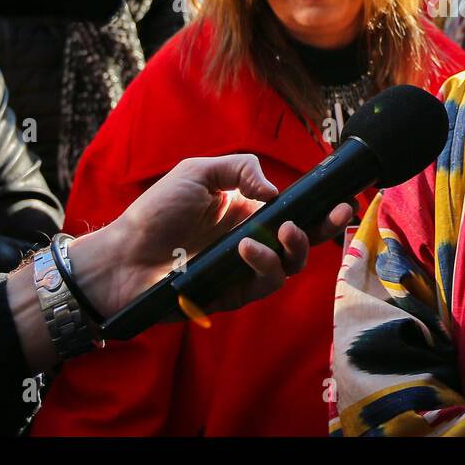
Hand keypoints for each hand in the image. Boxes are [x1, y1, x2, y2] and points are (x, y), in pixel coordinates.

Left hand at [68, 154, 352, 322]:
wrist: (121, 256)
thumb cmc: (155, 212)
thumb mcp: (198, 172)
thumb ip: (240, 169)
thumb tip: (276, 191)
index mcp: (247, 211)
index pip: (294, 211)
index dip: (321, 208)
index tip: (343, 199)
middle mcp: (251, 241)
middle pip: (303, 241)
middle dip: (325, 229)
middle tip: (335, 216)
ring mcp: (243, 271)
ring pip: (289, 267)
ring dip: (294, 248)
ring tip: (281, 231)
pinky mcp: (232, 295)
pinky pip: (263, 286)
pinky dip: (263, 265)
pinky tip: (246, 249)